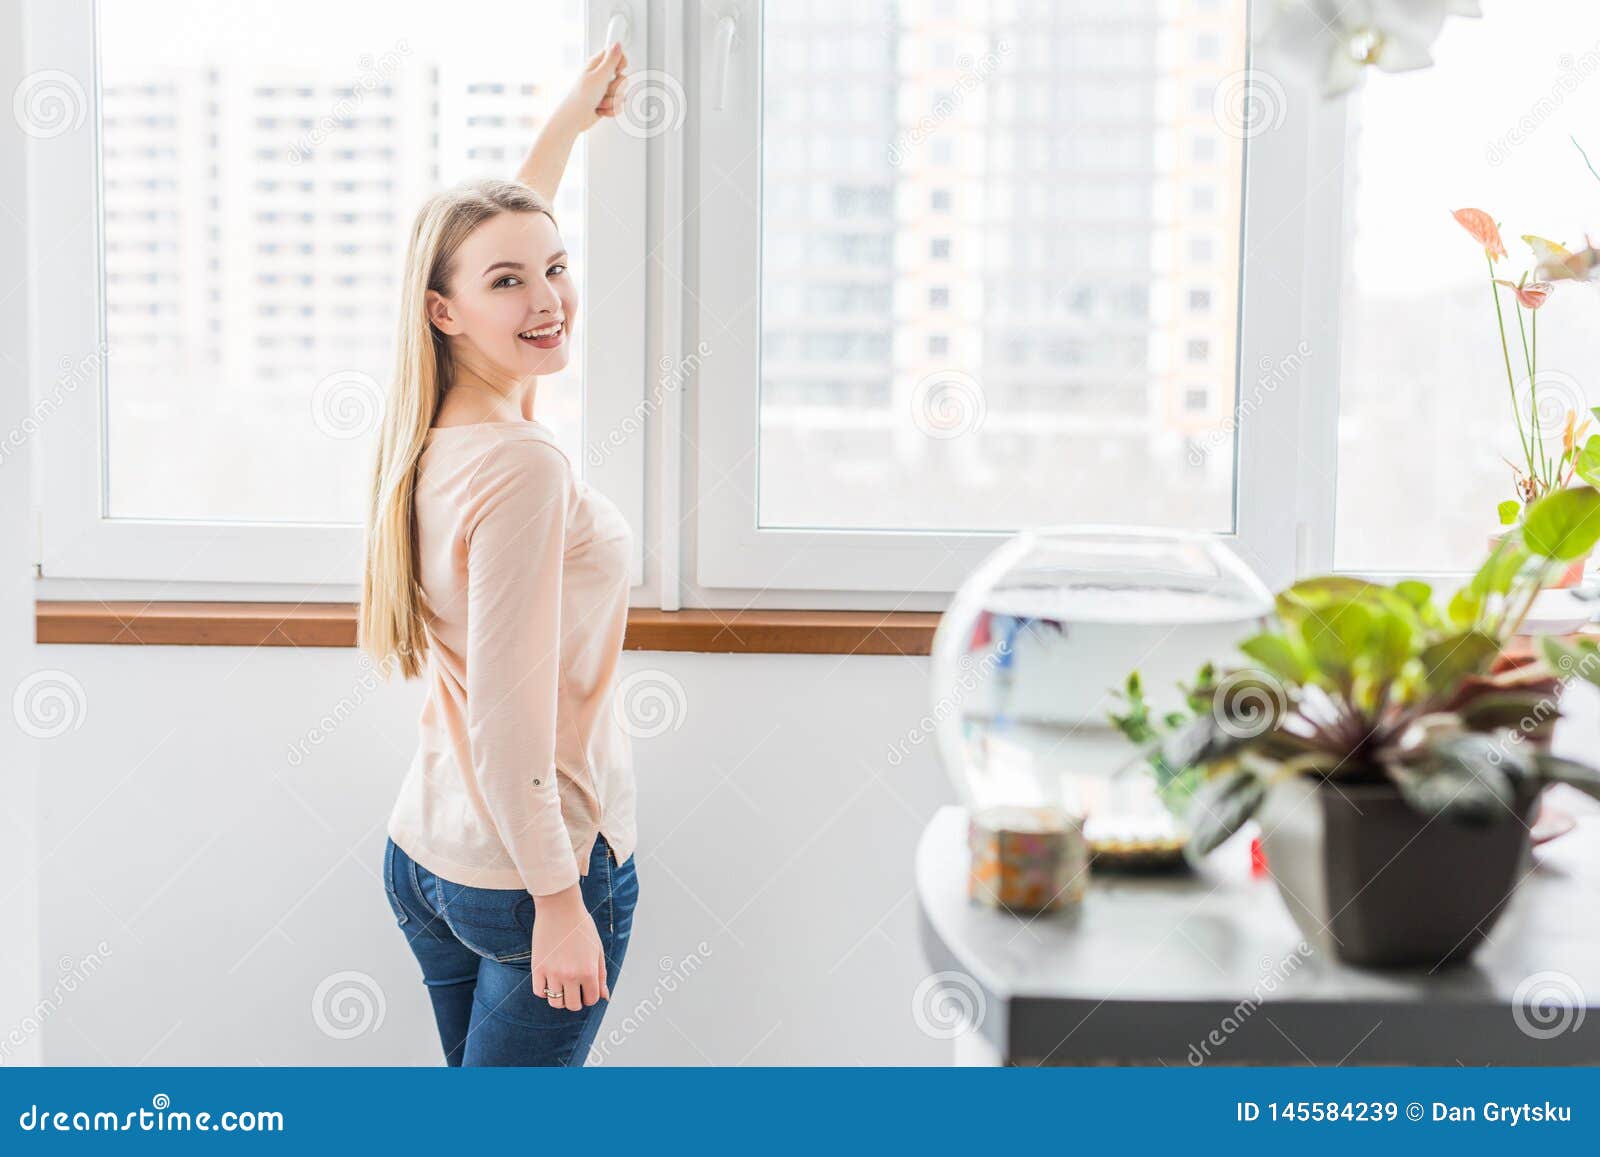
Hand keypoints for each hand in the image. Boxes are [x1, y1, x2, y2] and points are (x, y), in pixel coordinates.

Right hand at [529, 884, 609, 1011]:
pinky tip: (549, 980)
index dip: (590, 996)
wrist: (560, 908)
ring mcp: (553, 973)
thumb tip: (605, 997)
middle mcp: (571, 975)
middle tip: (574, 988)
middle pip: (573, 1005)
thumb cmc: (582, 927)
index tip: (586, 988)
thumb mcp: (597, 949)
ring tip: (562, 985)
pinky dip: (544, 991)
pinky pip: (539, 992)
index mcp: (589, 971)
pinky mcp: (537, 968)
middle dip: (576, 999)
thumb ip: (601, 975)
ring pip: (555, 1003)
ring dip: (560, 998)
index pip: (591, 999)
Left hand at [557, 41, 627, 132]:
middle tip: (604, 89)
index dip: (621, 62)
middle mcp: (601, 76)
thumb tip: (617, 44)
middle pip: (622, 77)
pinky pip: (618, 105)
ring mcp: (603, 90)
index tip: (617, 70)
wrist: (575, 118)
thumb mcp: (599, 75)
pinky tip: (600, 109)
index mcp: (597, 65)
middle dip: (616, 87)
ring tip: (600, 101)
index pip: (616, 55)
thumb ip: (611, 59)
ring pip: (621, 93)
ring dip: (612, 100)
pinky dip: (610, 109)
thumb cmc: (582, 96)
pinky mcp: (606, 102)